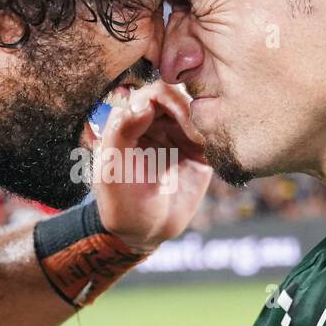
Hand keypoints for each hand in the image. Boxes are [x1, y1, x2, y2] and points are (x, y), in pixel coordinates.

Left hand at [95, 81, 211, 253]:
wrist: (142, 232)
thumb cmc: (119, 200)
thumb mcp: (111, 166)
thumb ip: (121, 130)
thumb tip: (144, 102)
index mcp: (131, 121)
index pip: (153, 93)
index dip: (169, 100)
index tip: (179, 120)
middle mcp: (155, 124)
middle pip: (181, 97)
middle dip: (190, 112)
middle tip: (195, 137)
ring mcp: (178, 138)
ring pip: (200, 114)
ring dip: (203, 127)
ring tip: (200, 149)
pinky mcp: (199, 154)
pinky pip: (212, 136)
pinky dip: (214, 139)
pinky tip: (207, 155)